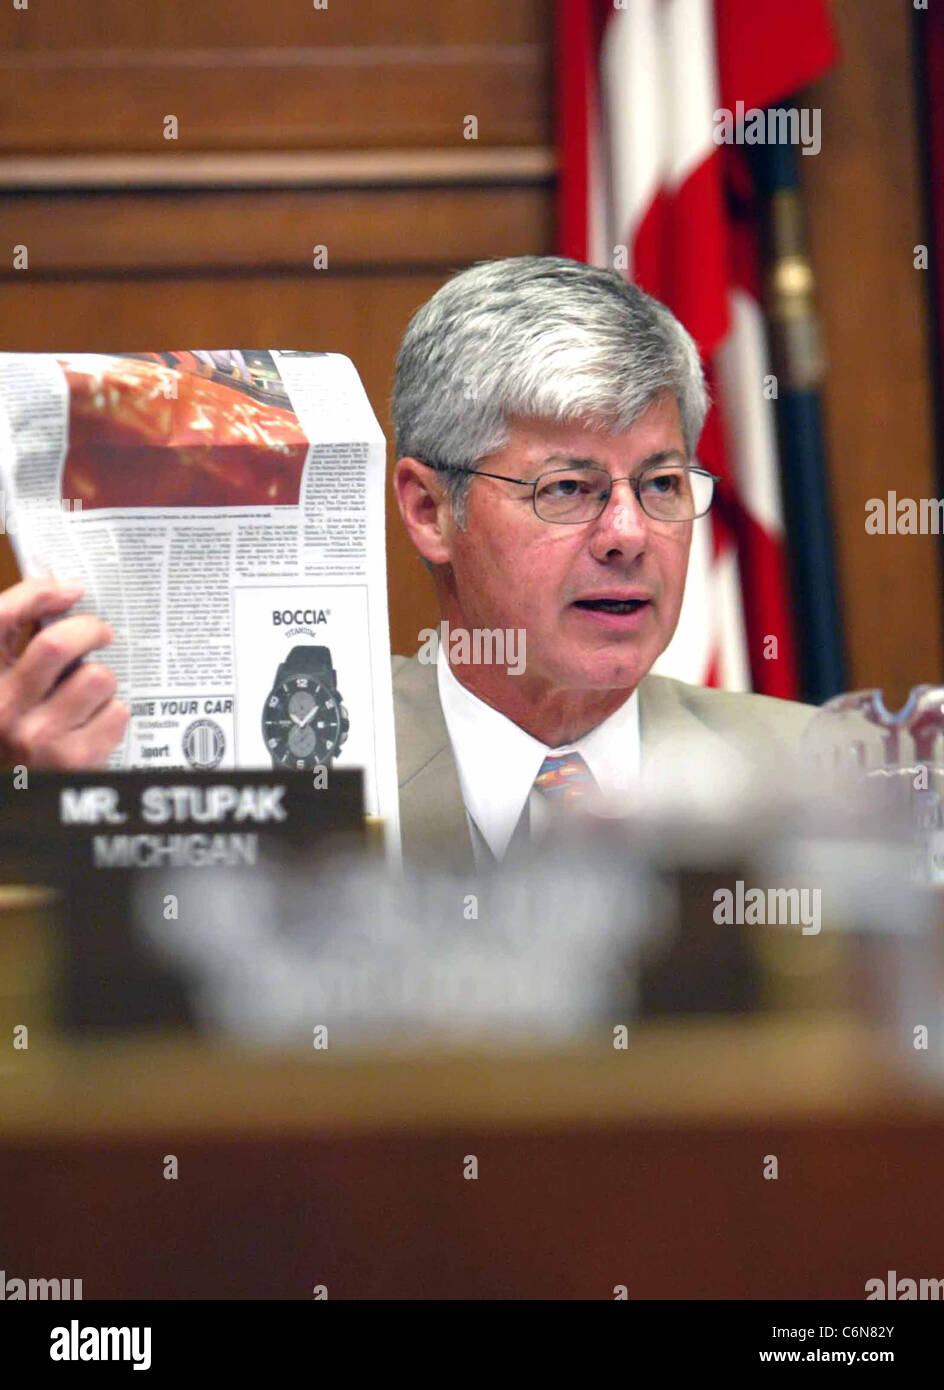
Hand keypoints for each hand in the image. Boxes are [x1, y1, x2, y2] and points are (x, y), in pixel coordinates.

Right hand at [0, 578, 128, 768]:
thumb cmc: (20, 730)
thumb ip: (21, 646)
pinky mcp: (74, 759)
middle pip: (57, 644)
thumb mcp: (8, 686)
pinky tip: (95, 723)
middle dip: (90, 629)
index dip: (36, 594)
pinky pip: (116, 711)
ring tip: (90, 693)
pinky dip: (113, 712)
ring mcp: (38, 736)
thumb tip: (64, 594)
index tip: (69, 590)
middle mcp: (3, 708)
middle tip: (101, 632)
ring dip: (103, 679)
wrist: (27, 797)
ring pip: (96, 677)